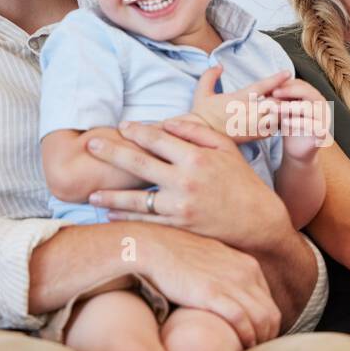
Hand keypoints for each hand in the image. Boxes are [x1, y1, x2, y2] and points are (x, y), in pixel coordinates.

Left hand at [85, 116, 290, 252]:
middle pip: (138, 164)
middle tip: (90, 145)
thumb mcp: (226, 149)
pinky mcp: (180, 228)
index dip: (136, 131)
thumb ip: (197, 132)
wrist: (258, 223)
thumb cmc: (243, 182)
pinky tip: (111, 215)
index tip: (122, 126)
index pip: (157, 139)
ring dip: (110, 196)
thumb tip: (169, 122)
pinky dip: (127, 218)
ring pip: (136, 199)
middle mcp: (185, 181)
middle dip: (111, 153)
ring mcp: (180, 207)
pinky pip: (147, 222)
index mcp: (196, 157)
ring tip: (90, 194)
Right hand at [139, 229, 280, 346]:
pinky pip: (241, 320)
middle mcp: (245, 273)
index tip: (256, 339)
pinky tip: (239, 347)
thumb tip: (231, 298)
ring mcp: (230, 282)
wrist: (155, 249)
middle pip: (270, 313)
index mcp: (248, 265)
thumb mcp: (214, 262)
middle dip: (267, 336)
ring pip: (261, 319)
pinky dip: (245, 336)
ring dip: (258, 341)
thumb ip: (228, 277)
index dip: (266, 325)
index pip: (269, 302)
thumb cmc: (179, 259)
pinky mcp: (213, 293)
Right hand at [187, 65, 292, 142]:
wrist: (200, 135)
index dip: (275, 79)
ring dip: (283, 110)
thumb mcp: (201, 91)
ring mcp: (251, 126)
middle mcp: (247, 113)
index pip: (261, 87)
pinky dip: (278, 123)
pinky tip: (279, 118)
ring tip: (289, 104)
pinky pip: (272, 130)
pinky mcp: (252, 137)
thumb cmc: (201, 114)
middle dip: (284, 96)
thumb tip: (219, 65)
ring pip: (275, 117)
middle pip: (274, 103)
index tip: (287, 73)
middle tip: (291, 91)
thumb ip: (210, 75)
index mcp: (237, 100)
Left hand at [269, 77, 332, 163]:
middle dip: (289, 91)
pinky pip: (311, 125)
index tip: (270, 87)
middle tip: (274, 93)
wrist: (297, 150)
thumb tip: (269, 86)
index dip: (286, 84)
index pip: (301, 84)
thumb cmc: (291, 126)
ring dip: (291, 106)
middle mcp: (322, 105)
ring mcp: (324, 119)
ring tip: (275, 108)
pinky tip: (284, 122)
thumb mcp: (284, 110)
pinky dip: (297, 123)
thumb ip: (281, 98)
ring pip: (309, 108)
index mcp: (314, 96)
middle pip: (308, 92)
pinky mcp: (323, 132)